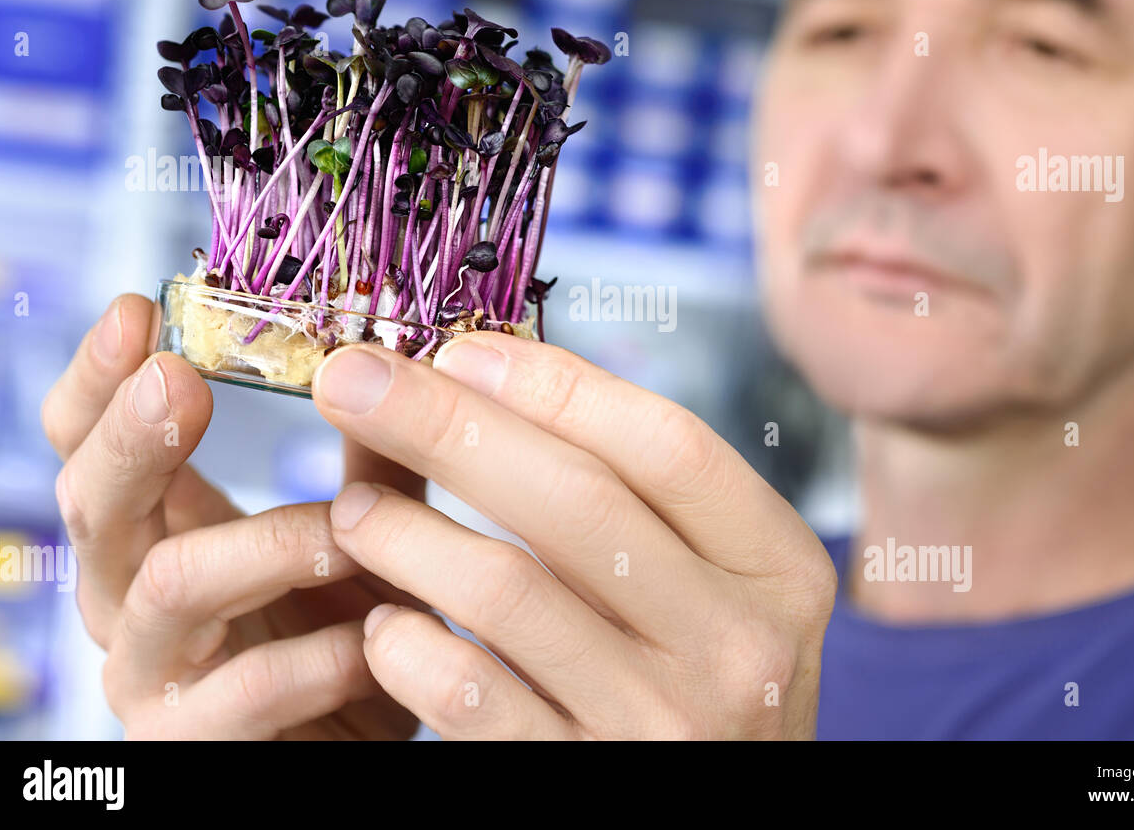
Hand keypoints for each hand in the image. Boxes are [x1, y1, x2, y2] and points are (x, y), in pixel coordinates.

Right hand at [41, 295, 419, 738]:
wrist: (357, 746)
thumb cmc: (345, 630)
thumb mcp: (358, 532)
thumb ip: (373, 461)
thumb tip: (397, 364)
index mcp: (159, 527)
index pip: (90, 441)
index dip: (98, 379)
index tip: (135, 310)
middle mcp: (131, 595)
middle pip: (92, 504)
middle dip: (133, 437)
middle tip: (177, 381)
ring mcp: (152, 672)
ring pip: (172, 585)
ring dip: (269, 543)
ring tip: (346, 528)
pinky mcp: (194, 742)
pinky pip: (246, 690)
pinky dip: (319, 655)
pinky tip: (372, 635)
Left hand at [311, 333, 838, 738]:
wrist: (724, 810)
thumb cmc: (703, 676)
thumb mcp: (717, 585)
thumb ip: (643, 501)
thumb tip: (493, 382)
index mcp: (778, 568)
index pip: (665, 444)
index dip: (554, 386)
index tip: (459, 349)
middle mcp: (737, 643)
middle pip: (577, 500)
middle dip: (447, 425)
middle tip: (356, 380)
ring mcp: (663, 720)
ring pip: (507, 591)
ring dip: (408, 533)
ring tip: (356, 509)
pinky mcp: (585, 779)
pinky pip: (471, 696)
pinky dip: (408, 647)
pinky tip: (384, 624)